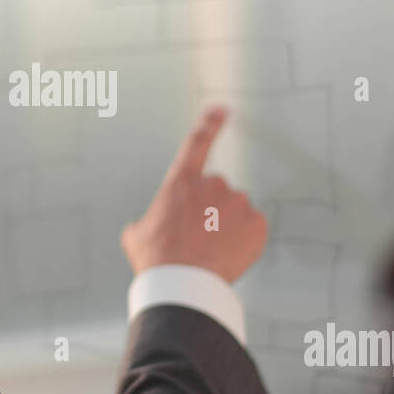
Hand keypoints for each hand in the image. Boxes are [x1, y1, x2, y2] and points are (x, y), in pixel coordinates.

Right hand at [120, 106, 267, 283]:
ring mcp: (238, 203)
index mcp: (181, 182)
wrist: (181, 284)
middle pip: (217, 193)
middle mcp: (213, 184)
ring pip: (235, 213)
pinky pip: (253, 229)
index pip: (197, 143)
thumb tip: (141, 229)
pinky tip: (227, 257)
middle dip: (211, 211)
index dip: (210, 124)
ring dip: (227, 227)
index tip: (222, 109)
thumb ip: (145, 222)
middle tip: (197, 239)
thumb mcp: (135, 236)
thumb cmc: (155, 260)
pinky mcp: (257, 223)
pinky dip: (244, 242)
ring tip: (209, 253)